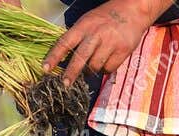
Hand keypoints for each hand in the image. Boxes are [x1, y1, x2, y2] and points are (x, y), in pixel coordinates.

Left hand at [43, 0, 161, 85]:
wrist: (133, 10)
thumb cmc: (107, 18)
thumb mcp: (89, 21)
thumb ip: (77, 37)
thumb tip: (64, 59)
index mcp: (84, 25)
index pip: (65, 42)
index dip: (54, 56)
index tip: (45, 69)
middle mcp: (96, 33)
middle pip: (80, 57)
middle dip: (71, 73)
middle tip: (65, 84)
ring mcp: (110, 42)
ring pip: (95, 66)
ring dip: (91, 70)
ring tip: (93, 64)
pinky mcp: (122, 50)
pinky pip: (109, 68)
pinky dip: (105, 69)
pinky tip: (107, 61)